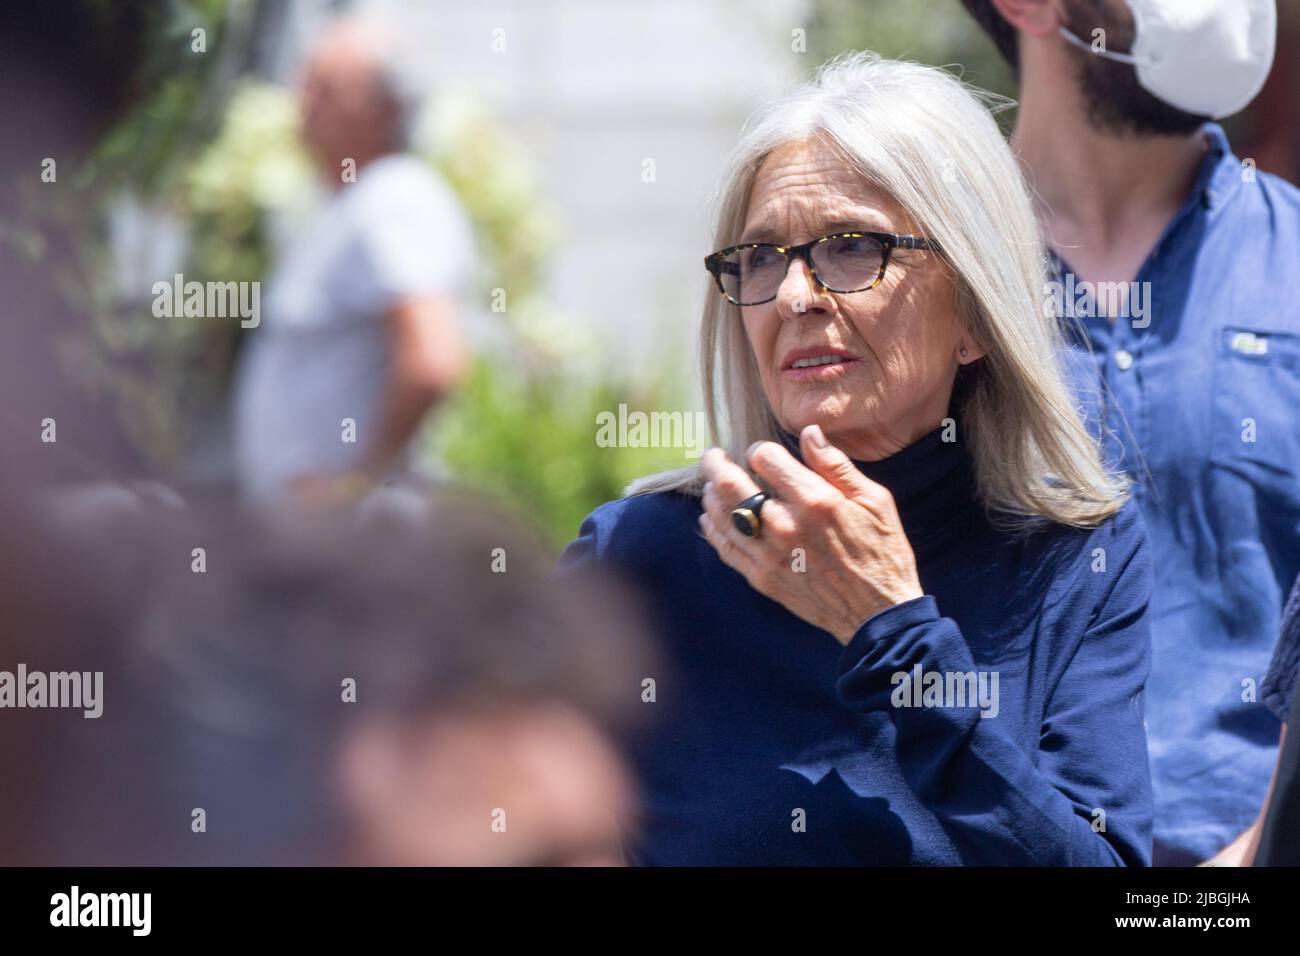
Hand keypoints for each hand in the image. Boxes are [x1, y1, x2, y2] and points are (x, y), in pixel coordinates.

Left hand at [698, 424, 923, 644]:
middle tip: (712, 455)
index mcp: (814, 500)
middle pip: (729, 483)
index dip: (758, 448)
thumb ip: (836, 465)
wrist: (877, 613)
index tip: (761, 452)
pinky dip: (712, 529)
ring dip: (710, 494)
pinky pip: (726, 548)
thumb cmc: (881, 552)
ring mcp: (769, 554)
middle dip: (714, 463)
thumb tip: (809, 432)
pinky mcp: (762, 578)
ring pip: (721, 515)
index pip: (764, 458)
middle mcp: (785, 525)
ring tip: (711, 483)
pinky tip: (710, 517)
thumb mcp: (874, 500)